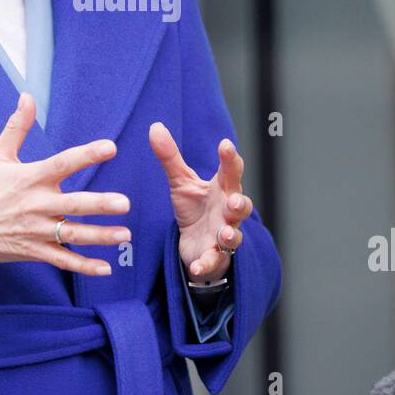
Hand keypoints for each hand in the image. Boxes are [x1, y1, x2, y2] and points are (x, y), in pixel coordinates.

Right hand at [0, 92, 131, 276]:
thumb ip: (16, 127)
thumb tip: (27, 96)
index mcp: (29, 179)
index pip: (62, 164)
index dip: (86, 154)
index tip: (110, 147)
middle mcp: (35, 205)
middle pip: (73, 204)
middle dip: (100, 204)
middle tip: (125, 203)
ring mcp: (35, 231)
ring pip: (73, 235)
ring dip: (100, 237)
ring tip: (125, 235)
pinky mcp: (33, 251)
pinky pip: (62, 260)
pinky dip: (83, 266)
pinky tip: (106, 268)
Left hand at [148, 122, 251, 281]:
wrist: (196, 245)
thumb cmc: (195, 208)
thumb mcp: (181, 182)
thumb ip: (170, 157)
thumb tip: (154, 126)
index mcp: (222, 189)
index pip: (231, 171)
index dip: (230, 158)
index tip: (225, 144)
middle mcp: (228, 212)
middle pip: (240, 205)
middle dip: (239, 203)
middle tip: (232, 200)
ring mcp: (224, 235)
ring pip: (234, 235)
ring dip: (230, 234)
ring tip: (225, 232)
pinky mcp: (214, 257)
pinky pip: (213, 261)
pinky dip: (206, 264)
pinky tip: (197, 267)